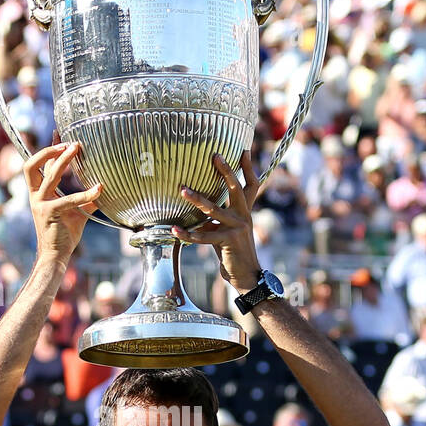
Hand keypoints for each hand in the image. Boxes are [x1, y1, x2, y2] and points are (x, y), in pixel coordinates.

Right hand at [24, 140, 102, 266]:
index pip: (40, 165)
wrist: (56, 254)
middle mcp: (36, 195)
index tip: (59, 133)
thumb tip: (102, 190)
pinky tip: (99, 189)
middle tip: (70, 143)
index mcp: (39, 192)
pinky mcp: (49, 213)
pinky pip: (68, 199)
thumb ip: (86, 199)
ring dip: (62, 161)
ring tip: (76, 150)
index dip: (49, 149)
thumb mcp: (77, 212)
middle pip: (33, 165)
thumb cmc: (64, 233)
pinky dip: (84, 193)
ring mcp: (40, 204)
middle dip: (49, 151)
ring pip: (48, 176)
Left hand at [173, 151, 261, 292]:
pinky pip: (204, 236)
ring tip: (182, 190)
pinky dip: (187, 235)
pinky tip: (174, 231)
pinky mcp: (228, 242)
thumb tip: (199, 207)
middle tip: (215, 155)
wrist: (246, 275)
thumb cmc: (233, 252)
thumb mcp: (226, 231)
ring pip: (214, 210)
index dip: (248, 168)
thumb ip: (216, 218)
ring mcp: (237, 228)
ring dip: (197, 199)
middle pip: (236, 189)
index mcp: (245, 212)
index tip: (243, 149)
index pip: (251, 185)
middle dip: (226, 171)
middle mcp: (244, 216)